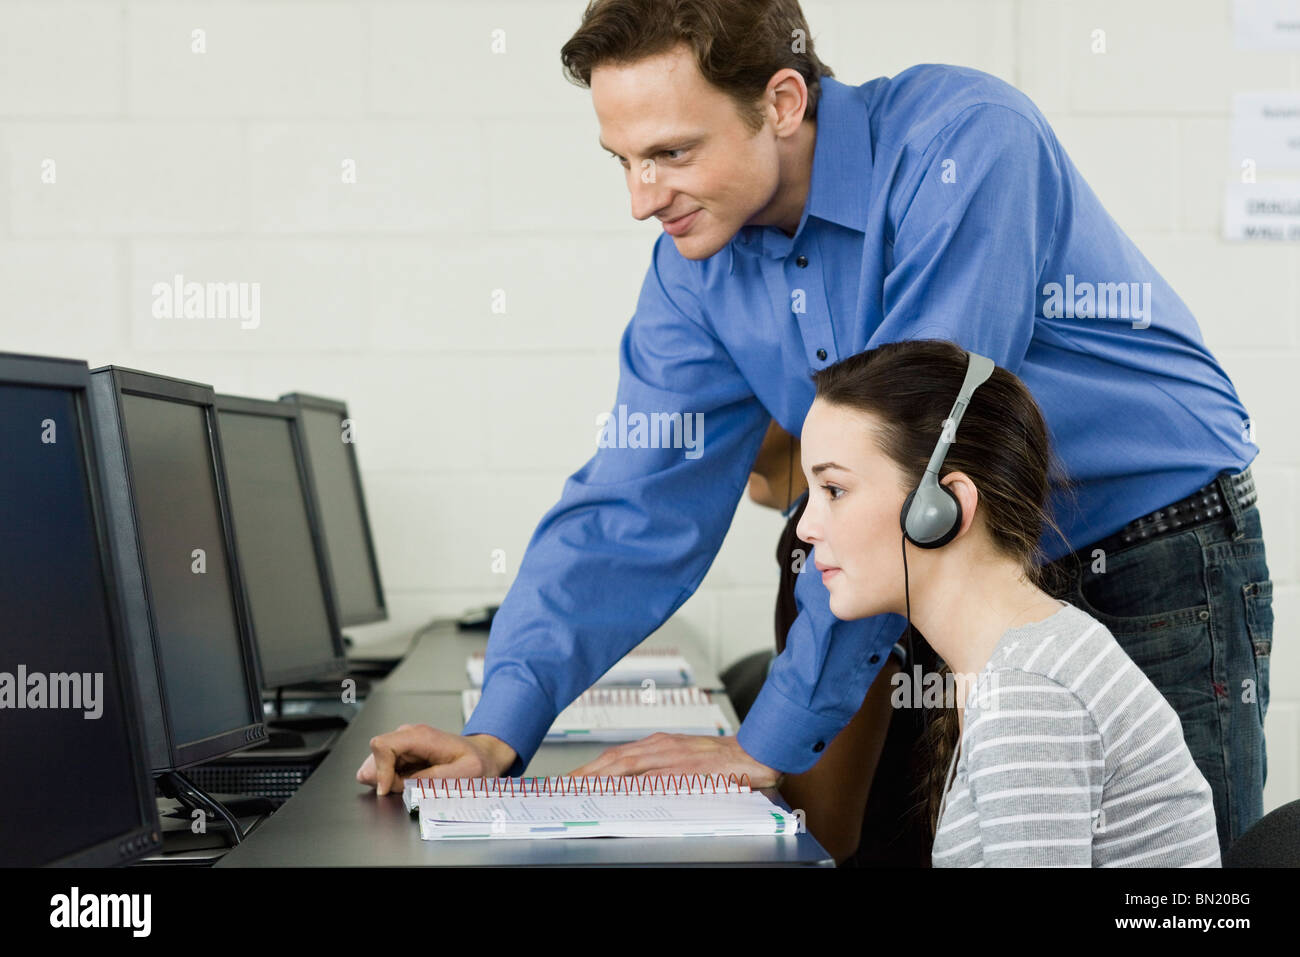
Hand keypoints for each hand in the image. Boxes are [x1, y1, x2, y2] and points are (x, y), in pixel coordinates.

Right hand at [356, 725, 516, 796]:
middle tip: (407, 790)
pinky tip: (410, 784)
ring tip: (413, 786)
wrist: (483, 755)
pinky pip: (385, 769)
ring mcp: (404, 744)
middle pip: (376, 757)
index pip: (382, 745)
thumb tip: (405, 785)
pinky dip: (392, 781)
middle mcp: (408, 735)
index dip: (380, 770)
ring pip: (377, 764)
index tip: (388, 790)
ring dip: (388, 781)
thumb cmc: (476, 762)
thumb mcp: (464, 774)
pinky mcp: (403, 754)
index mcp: (421, 736)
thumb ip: (433, 779)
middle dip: (384, 779)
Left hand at [564, 733, 781, 786]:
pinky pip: (653, 777)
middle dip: (587, 772)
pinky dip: (632, 784)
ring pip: (627, 765)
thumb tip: (635, 789)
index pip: (618, 755)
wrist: (755, 753)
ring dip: (600, 776)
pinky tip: (617, 792)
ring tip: (579, 789)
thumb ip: (661, 771)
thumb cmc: (722, 762)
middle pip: (615, 759)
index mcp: (660, 744)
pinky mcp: (685, 767)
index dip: (593, 767)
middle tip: (565, 787)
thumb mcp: (686, 760)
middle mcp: (661, 746)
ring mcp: (672, 755)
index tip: (573, 779)